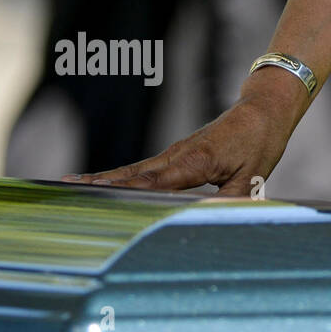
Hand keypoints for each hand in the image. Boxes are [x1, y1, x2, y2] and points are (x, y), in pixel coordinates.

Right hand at [65, 70, 307, 196]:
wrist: (262, 111)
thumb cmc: (259, 143)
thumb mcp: (251, 178)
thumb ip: (227, 202)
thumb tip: (208, 221)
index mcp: (194, 161)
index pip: (154, 181)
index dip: (126, 189)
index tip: (100, 196)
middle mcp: (177, 155)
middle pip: (132, 173)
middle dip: (101, 182)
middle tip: (68, 186)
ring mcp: (173, 154)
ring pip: (133, 169)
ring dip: (103, 177)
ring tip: (72, 182)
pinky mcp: (176, 155)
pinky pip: (143, 168)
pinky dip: (120, 176)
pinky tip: (103, 181)